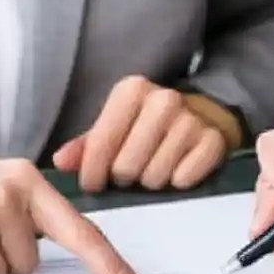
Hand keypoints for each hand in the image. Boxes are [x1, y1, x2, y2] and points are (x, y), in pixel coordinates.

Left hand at [52, 76, 241, 192]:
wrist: (202, 116)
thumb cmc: (148, 125)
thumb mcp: (114, 127)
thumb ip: (85, 145)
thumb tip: (61, 162)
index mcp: (132, 90)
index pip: (101, 143)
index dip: (92, 171)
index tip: (93, 183)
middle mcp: (163, 100)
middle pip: (127, 166)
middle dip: (124, 177)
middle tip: (130, 172)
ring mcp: (191, 120)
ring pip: (155, 177)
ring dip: (151, 181)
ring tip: (152, 169)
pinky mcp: (212, 141)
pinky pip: (184, 179)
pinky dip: (178, 182)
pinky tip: (177, 170)